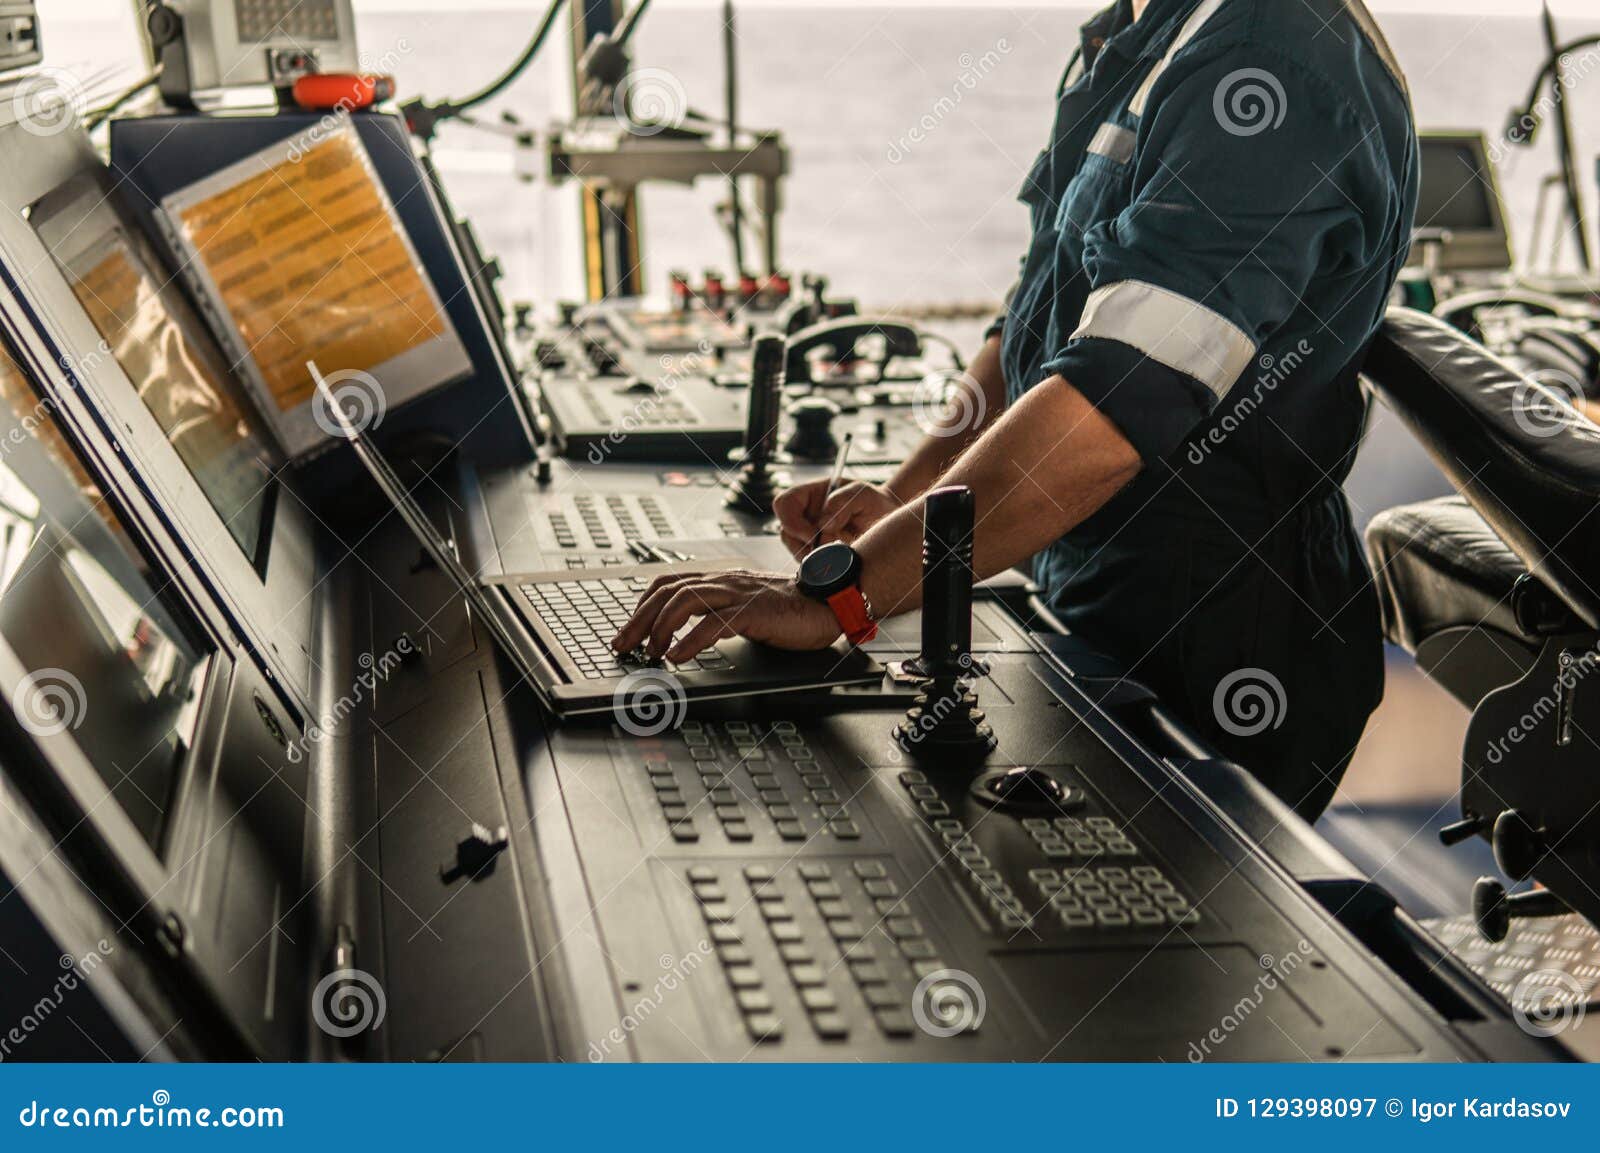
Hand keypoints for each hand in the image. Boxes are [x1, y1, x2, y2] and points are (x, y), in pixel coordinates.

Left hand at [611, 570, 841, 662]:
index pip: (669, 583)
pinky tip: (678, 656)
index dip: (643, 606)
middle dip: (639, 619)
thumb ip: (719, 613)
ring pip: (685, 600)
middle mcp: (725, 581)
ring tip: (650, 652)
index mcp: (721, 580)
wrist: (830, 603)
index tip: (628, 631)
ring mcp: (739, 594)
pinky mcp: (755, 610)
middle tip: (623, 645)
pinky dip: (691, 640)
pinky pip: (715, 623)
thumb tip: (687, 636)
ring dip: (660, 628)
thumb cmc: (791, 611)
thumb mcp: (746, 608)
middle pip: (668, 591)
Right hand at [774, 479, 901, 558]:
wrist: (887, 521)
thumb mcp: (863, 494)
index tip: (812, 534)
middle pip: (786, 532)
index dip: (791, 521)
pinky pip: (809, 565)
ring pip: (796, 551)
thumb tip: (823, 524)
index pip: (784, 503)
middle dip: (801, 545)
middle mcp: (806, 516)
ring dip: (811, 559)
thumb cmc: (874, 502)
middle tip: (824, 552)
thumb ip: (842, 502)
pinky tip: (838, 563)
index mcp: (811, 495)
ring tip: (836, 556)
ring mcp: (810, 536)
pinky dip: (820, 567)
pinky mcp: (818, 554)